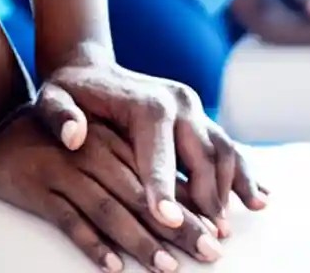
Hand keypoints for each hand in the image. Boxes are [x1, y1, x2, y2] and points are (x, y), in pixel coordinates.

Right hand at [0, 112, 223, 271]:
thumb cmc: (59, 138)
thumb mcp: (101, 142)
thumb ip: (136, 166)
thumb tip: (186, 199)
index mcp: (116, 142)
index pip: (161, 178)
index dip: (190, 207)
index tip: (218, 231)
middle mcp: (95, 155)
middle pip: (143, 197)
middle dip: (179, 228)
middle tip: (210, 252)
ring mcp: (66, 172)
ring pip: (110, 211)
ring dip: (140, 240)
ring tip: (168, 266)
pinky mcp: (38, 189)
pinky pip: (68, 220)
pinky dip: (91, 243)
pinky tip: (113, 266)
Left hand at [34, 62, 266, 233]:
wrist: (92, 69)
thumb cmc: (70, 91)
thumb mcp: (52, 98)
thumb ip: (59, 115)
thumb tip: (74, 136)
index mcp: (147, 103)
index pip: (159, 153)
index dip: (162, 188)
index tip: (166, 221)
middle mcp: (179, 103)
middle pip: (202, 156)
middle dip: (205, 200)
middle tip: (206, 239)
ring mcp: (195, 110)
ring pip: (223, 151)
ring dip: (230, 190)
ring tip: (226, 229)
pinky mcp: (201, 119)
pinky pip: (228, 148)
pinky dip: (244, 174)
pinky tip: (257, 199)